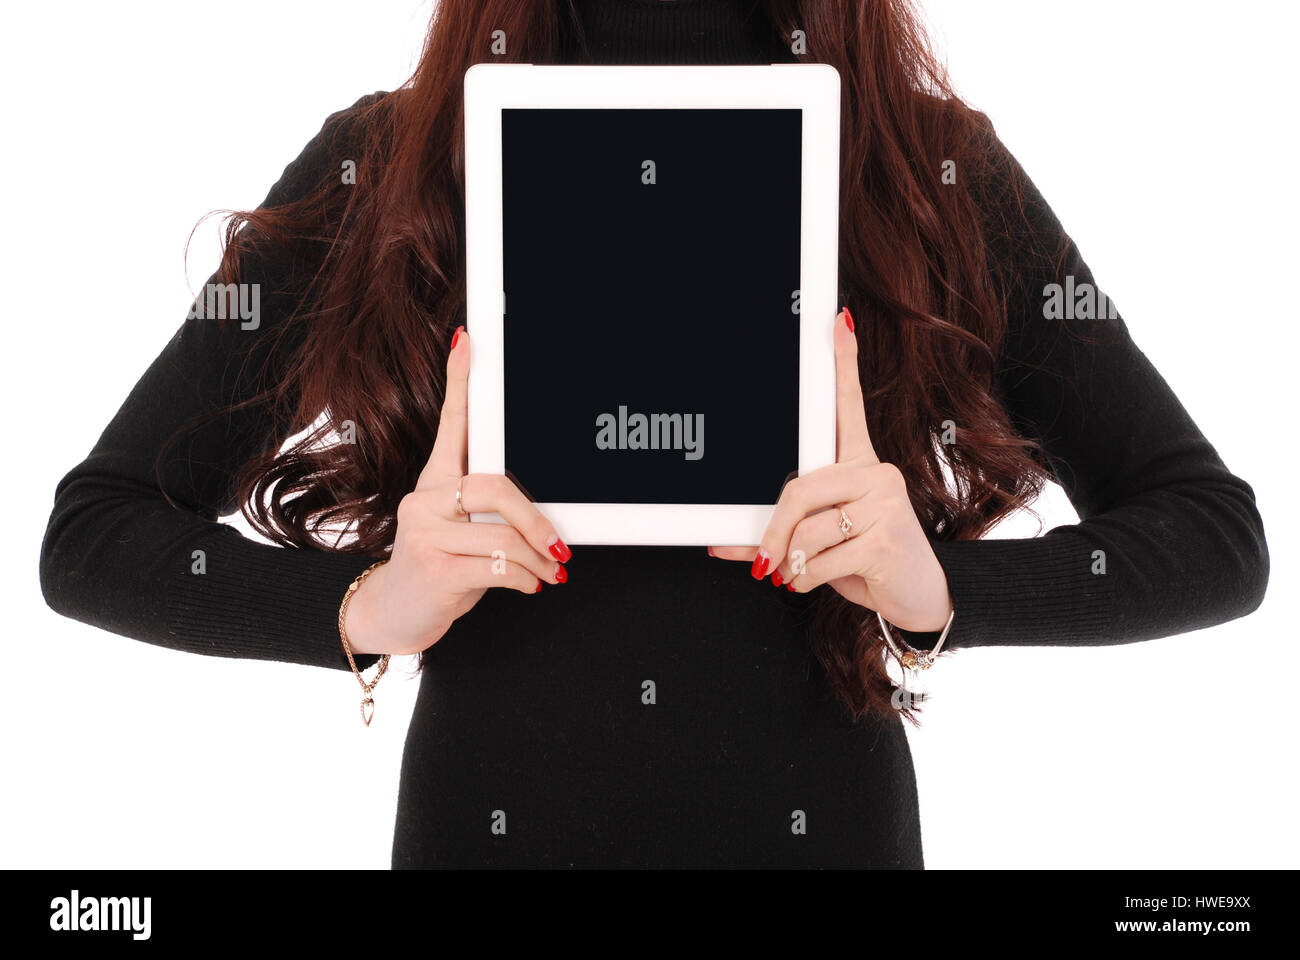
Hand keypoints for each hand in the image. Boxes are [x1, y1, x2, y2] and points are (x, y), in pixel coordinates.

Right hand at [343, 326, 571, 655]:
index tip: (467, 340)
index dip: (459, 381)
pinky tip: (529, 585)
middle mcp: (425, 499)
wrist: (397, 613)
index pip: (450, 423)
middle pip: (494, 486)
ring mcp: (424, 532)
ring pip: (503, 535)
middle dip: (536, 519)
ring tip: (550, 571)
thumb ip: (490, 511)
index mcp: (435, 481)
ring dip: (538, 559)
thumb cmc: (441, 566)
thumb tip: (544, 513)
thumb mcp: (462, 531)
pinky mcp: (435, 567)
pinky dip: (525, 578)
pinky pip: (499, 566)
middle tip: (559, 544)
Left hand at [709, 308, 952, 632]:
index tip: (838, 319)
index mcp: (860, 464)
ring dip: (792, 564)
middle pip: (800, 487)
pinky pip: (822, 559)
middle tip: (767, 560)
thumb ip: (777, 534)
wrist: (919, 594)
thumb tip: (720, 543)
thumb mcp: (819, 541)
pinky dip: (806, 580)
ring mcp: (886, 503)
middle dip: (774, 531)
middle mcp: (875, 473)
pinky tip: (815, 582)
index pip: (849, 405)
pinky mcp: (886, 539)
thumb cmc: (865, 559)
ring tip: (801, 574)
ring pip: (808, 530)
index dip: (844, 361)